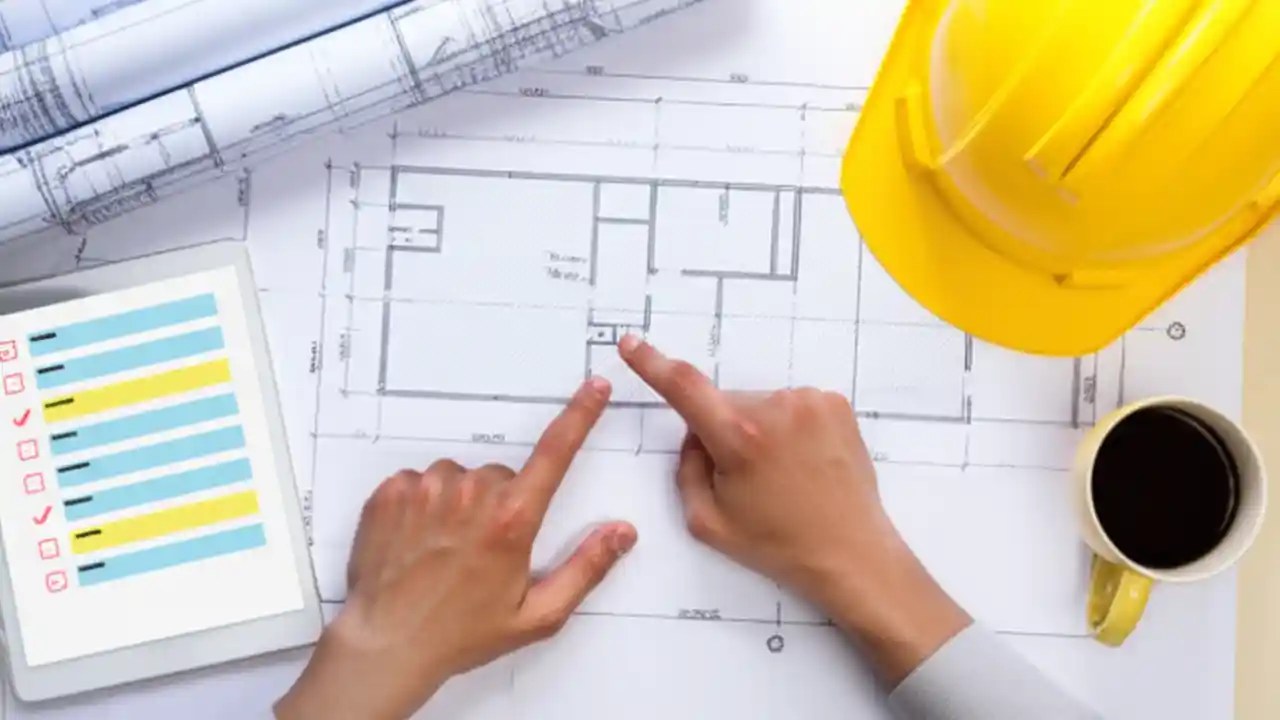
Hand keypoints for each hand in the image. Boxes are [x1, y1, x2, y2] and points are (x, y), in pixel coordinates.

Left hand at [276, 378, 636, 719]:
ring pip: (458, 477)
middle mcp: (470, 495)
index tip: (594, 389)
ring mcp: (427, 490)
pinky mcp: (392, 492)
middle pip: (500, 475)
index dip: (580, 416)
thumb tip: (622, 533)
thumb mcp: (537, 615)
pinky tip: (418, 542)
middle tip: (481, 552)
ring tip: (444, 551)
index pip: (556, 453)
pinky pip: (419, 481)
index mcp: (512, 521)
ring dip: (458, 503)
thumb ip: (586, 568)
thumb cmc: (460, 634)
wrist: (386, 644)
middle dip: (499, 503)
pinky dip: (421, 505)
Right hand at [619, 336, 967, 683]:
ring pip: (760, 405)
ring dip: (760, 430)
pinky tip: (803, 463)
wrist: (851, 553)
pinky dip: (788, 428)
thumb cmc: (777, 544)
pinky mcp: (834, 403)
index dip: (652, 363)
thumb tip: (695, 434)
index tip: (630, 343)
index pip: (684, 388)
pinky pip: (791, 406)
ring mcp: (809, 402)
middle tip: (748, 478)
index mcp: (739, 440)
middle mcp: (775, 410)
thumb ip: (687, 468)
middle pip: (725, 404)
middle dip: (724, 430)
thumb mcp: (707, 521)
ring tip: (783, 475)